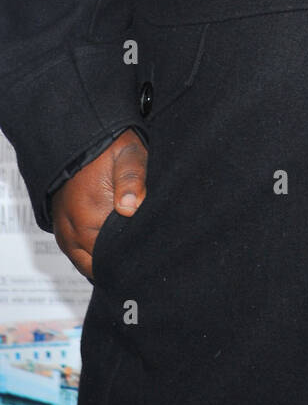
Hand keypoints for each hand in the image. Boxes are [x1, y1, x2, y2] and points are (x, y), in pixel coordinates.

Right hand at [51, 129, 147, 282]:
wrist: (80, 137)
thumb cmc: (109, 147)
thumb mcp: (129, 155)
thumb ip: (131, 179)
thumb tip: (129, 208)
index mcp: (87, 217)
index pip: (111, 259)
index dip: (131, 261)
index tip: (148, 255)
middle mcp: (71, 231)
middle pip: (99, 267)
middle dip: (119, 264)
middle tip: (143, 256)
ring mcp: (64, 233)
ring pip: (88, 263)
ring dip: (106, 261)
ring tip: (130, 251)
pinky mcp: (62, 230)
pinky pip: (79, 255)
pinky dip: (94, 256)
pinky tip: (114, 247)